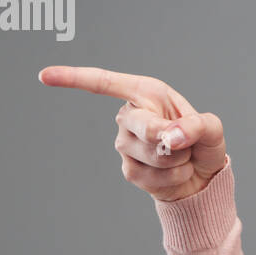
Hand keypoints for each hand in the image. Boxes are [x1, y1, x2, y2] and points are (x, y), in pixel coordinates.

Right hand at [38, 65, 227, 201]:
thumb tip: (170, 136)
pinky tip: (176, 172)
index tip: (44, 76)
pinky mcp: (129, 170)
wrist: (202, 178)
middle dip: (168, 137)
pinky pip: (151, 175)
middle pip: (143, 126)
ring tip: (183, 156)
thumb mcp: (212, 128)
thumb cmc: (204, 144)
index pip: (105, 83)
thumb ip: (197, 126)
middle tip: (186, 143)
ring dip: (177, 159)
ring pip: (152, 153)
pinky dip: (173, 176)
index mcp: (146, 93)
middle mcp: (130, 116)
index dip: (75, 78)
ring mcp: (125, 144)